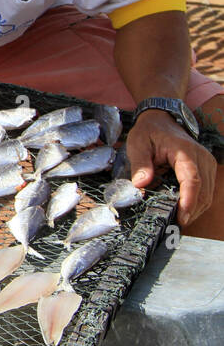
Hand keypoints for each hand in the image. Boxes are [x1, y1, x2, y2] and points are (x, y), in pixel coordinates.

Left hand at [126, 110, 216, 225]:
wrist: (162, 119)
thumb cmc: (149, 132)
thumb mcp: (137, 143)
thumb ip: (140, 164)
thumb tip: (140, 185)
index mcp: (185, 152)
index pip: (192, 180)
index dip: (188, 201)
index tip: (182, 217)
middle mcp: (202, 159)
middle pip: (204, 192)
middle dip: (191, 211)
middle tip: (174, 226)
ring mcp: (207, 164)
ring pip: (208, 194)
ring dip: (195, 209)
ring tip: (177, 221)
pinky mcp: (206, 169)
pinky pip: (206, 191)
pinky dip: (196, 202)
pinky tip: (183, 210)